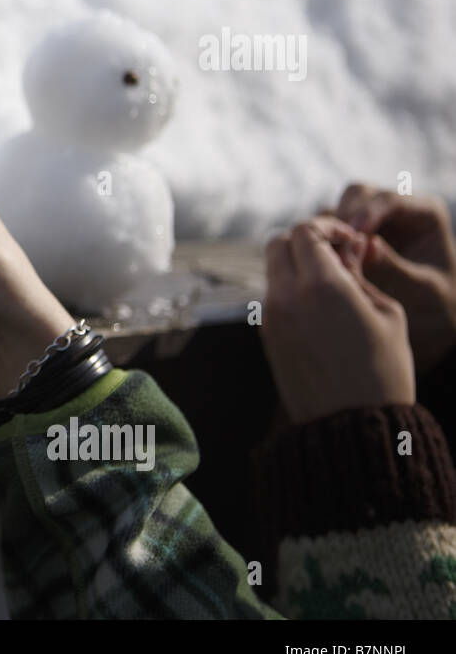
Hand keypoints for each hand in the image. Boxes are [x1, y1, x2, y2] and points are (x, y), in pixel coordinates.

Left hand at [261, 216, 413, 423]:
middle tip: (335, 256)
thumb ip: (360, 274)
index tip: (348, 241)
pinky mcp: (265, 336)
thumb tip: (346, 250)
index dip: (327, 227)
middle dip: (304, 241)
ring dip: (296, 266)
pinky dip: (289, 290)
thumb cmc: (383, 370)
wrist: (352, 426)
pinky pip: (272, 297)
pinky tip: (319, 309)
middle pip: (277, 243)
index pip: (305, 231)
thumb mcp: (388, 313)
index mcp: (319, 285)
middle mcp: (285, 297)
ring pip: (272, 270)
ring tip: (332, 285)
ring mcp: (270, 318)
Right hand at [334, 183, 455, 373]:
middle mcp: (395, 212)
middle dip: (343, 217)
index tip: (352, 238)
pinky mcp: (350, 239)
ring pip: (337, 208)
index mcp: (424, 215)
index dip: (368, 213)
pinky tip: (321, 267)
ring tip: (327, 260)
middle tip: (335, 248)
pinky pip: (327, 230)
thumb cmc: (436, 309)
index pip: (390, 199)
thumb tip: (367, 245)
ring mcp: (371, 224)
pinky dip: (321, 243)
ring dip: (328, 231)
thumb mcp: (422, 291)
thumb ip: (397, 268)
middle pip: (358, 194)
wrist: (431, 326)